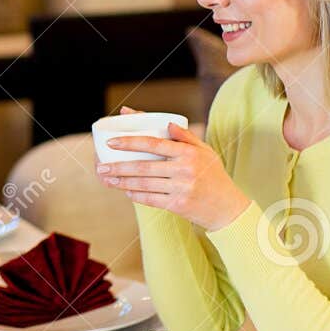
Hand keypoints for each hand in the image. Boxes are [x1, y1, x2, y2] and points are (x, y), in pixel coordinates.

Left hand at [95, 119, 250, 231]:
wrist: (228, 208)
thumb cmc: (214, 176)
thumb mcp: (206, 152)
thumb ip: (186, 136)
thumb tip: (167, 122)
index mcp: (189, 153)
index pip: (154, 143)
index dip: (130, 142)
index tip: (112, 143)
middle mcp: (184, 170)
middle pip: (143, 166)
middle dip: (118, 166)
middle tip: (101, 166)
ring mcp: (181, 188)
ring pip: (144, 184)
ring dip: (122, 182)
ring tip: (107, 179)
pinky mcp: (178, 205)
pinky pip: (151, 199)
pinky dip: (136, 195)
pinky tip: (125, 191)